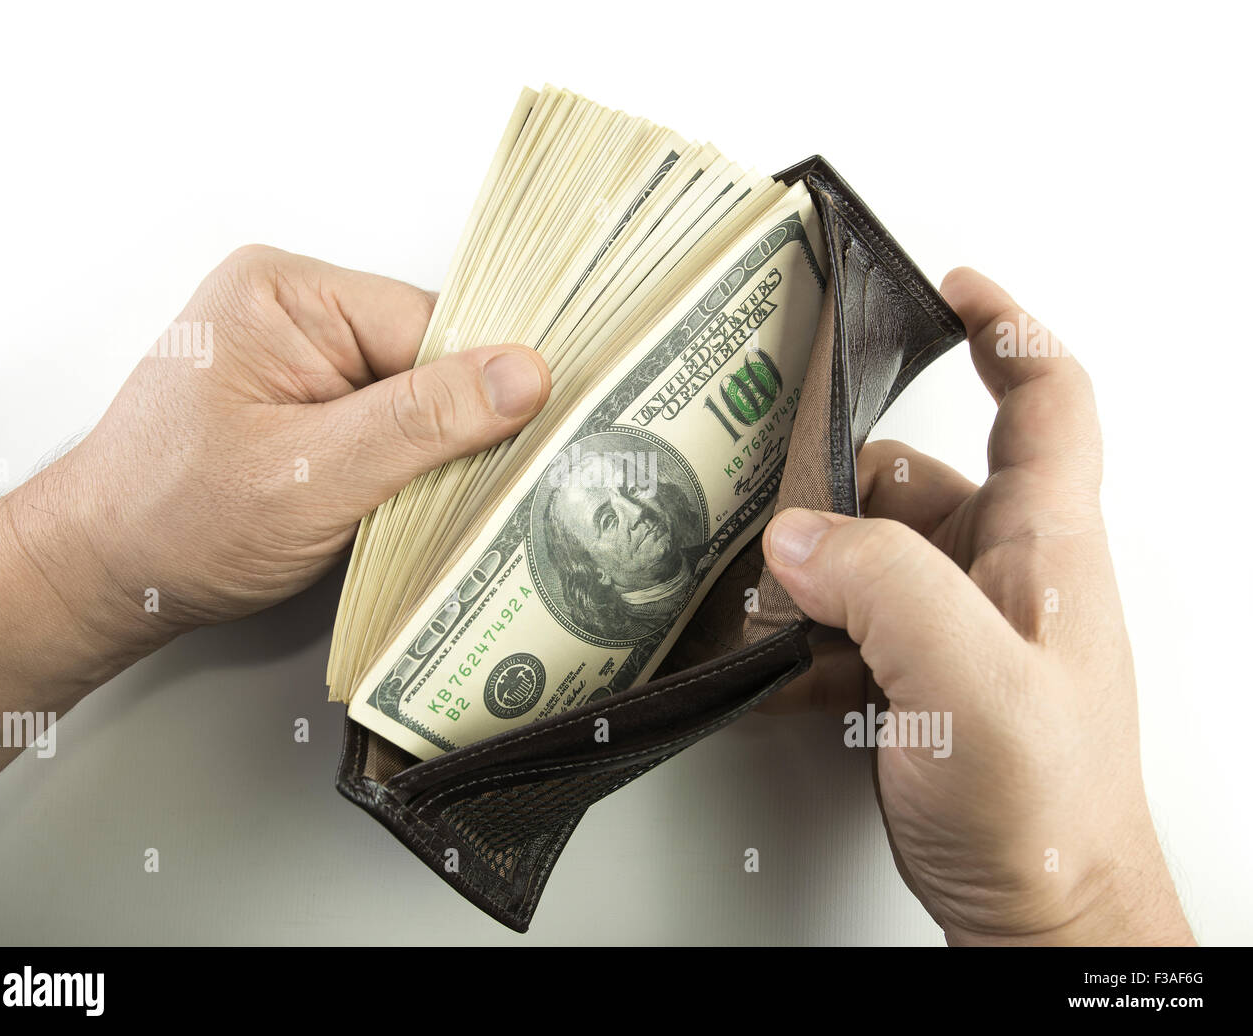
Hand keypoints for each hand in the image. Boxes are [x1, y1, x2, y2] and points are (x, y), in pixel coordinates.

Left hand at [0, 245, 548, 804]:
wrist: (102, 575)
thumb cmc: (172, 520)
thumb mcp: (313, 475)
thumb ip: (423, 422)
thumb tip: (524, 375)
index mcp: (286, 292)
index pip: (433, 322)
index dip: (477, 392)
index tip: (516, 449)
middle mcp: (295, 310)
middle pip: (430, 358)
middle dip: (448, 431)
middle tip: (445, 492)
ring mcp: (301, 356)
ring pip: (416, 397)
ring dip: (424, 456)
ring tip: (400, 504)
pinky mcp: (309, 401)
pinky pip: (389, 422)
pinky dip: (402, 469)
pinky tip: (388, 504)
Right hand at [760, 268, 1192, 945]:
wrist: (1041, 913)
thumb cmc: (1045, 809)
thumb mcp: (969, 679)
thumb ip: (885, 585)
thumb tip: (799, 532)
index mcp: (1042, 545)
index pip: (1046, 397)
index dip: (1005, 328)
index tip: (949, 287)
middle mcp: (1001, 575)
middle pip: (915, 477)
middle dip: (843, 484)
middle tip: (776, 495)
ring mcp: (955, 630)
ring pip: (866, 556)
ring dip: (811, 574)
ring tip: (766, 605)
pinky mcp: (915, 680)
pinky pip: (848, 627)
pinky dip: (805, 638)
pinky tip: (774, 669)